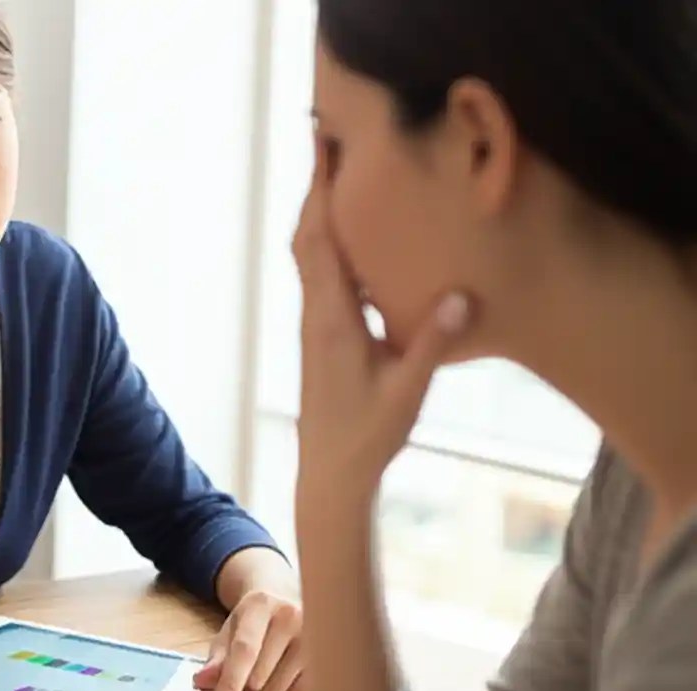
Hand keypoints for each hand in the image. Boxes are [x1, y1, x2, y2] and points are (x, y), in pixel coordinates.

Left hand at [193, 590, 303, 690]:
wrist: (286, 601)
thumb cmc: (254, 620)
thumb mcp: (229, 631)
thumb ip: (216, 658)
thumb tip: (203, 681)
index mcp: (261, 605)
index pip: (244, 651)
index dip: (230, 684)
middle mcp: (291, 618)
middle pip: (257, 680)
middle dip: (243, 687)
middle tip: (245, 670)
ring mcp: (313, 639)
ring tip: (267, 669)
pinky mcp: (325, 660)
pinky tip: (282, 676)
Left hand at [292, 136, 470, 502]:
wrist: (330, 471)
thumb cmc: (366, 435)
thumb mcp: (406, 391)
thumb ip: (431, 344)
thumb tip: (462, 298)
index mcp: (332, 319)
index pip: (320, 242)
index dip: (321, 192)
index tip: (325, 148)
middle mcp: (316, 314)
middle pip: (308, 236)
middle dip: (316, 187)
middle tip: (328, 139)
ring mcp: (315, 323)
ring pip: (309, 253)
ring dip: (319, 210)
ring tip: (337, 171)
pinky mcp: (322, 333)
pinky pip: (319, 273)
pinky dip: (327, 240)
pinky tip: (349, 233)